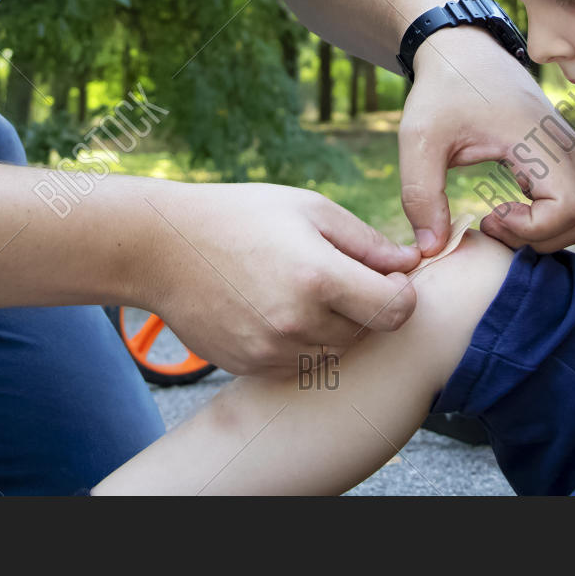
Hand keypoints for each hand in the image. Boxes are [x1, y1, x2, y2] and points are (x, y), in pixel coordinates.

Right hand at [141, 182, 421, 375]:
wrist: (163, 248)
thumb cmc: (240, 216)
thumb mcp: (309, 209)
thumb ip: (366, 241)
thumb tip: (411, 263)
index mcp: (319, 277)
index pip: (396, 310)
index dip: (401, 294)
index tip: (388, 278)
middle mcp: (298, 322)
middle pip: (366, 333)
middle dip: (365, 307)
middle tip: (340, 276)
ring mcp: (272, 350)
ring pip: (334, 352)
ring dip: (334, 327)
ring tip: (305, 289)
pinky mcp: (251, 366)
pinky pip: (298, 363)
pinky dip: (301, 342)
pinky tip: (277, 307)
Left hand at [398, 26, 574, 253]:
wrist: (461, 50)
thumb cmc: (441, 90)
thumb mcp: (419, 139)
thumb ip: (421, 195)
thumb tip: (432, 249)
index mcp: (541, 141)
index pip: (569, 211)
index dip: (531, 230)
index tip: (489, 216)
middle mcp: (566, 147)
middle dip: (536, 238)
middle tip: (490, 224)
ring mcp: (567, 150)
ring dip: (540, 231)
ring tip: (495, 217)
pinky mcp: (559, 154)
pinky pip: (567, 201)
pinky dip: (542, 218)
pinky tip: (502, 207)